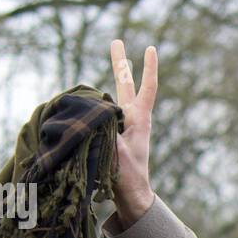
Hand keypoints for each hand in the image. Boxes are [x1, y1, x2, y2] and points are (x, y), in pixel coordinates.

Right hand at [109, 39, 157, 226]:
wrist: (131, 196)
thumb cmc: (127, 175)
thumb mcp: (117, 150)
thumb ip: (106, 128)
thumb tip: (94, 110)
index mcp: (139, 119)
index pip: (147, 88)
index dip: (149, 68)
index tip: (151, 48)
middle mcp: (132, 119)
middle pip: (127, 84)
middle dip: (120, 63)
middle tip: (116, 41)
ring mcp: (123, 126)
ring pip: (113, 97)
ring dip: (108, 82)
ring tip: (109, 63)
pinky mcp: (114, 135)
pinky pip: (104, 114)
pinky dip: (96, 105)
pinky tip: (86, 101)